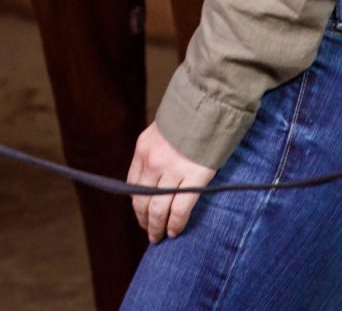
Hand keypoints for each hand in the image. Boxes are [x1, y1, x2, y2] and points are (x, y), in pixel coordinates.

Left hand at [127, 121, 216, 242]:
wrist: (208, 105)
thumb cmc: (187, 118)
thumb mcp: (161, 131)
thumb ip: (154, 152)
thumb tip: (155, 175)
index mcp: (143, 150)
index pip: (133, 185)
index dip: (137, 204)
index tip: (141, 215)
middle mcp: (153, 162)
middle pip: (142, 200)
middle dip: (144, 220)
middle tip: (150, 233)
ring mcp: (172, 171)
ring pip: (158, 208)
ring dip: (156, 227)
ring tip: (159, 237)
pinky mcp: (193, 178)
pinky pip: (179, 208)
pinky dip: (175, 223)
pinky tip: (175, 231)